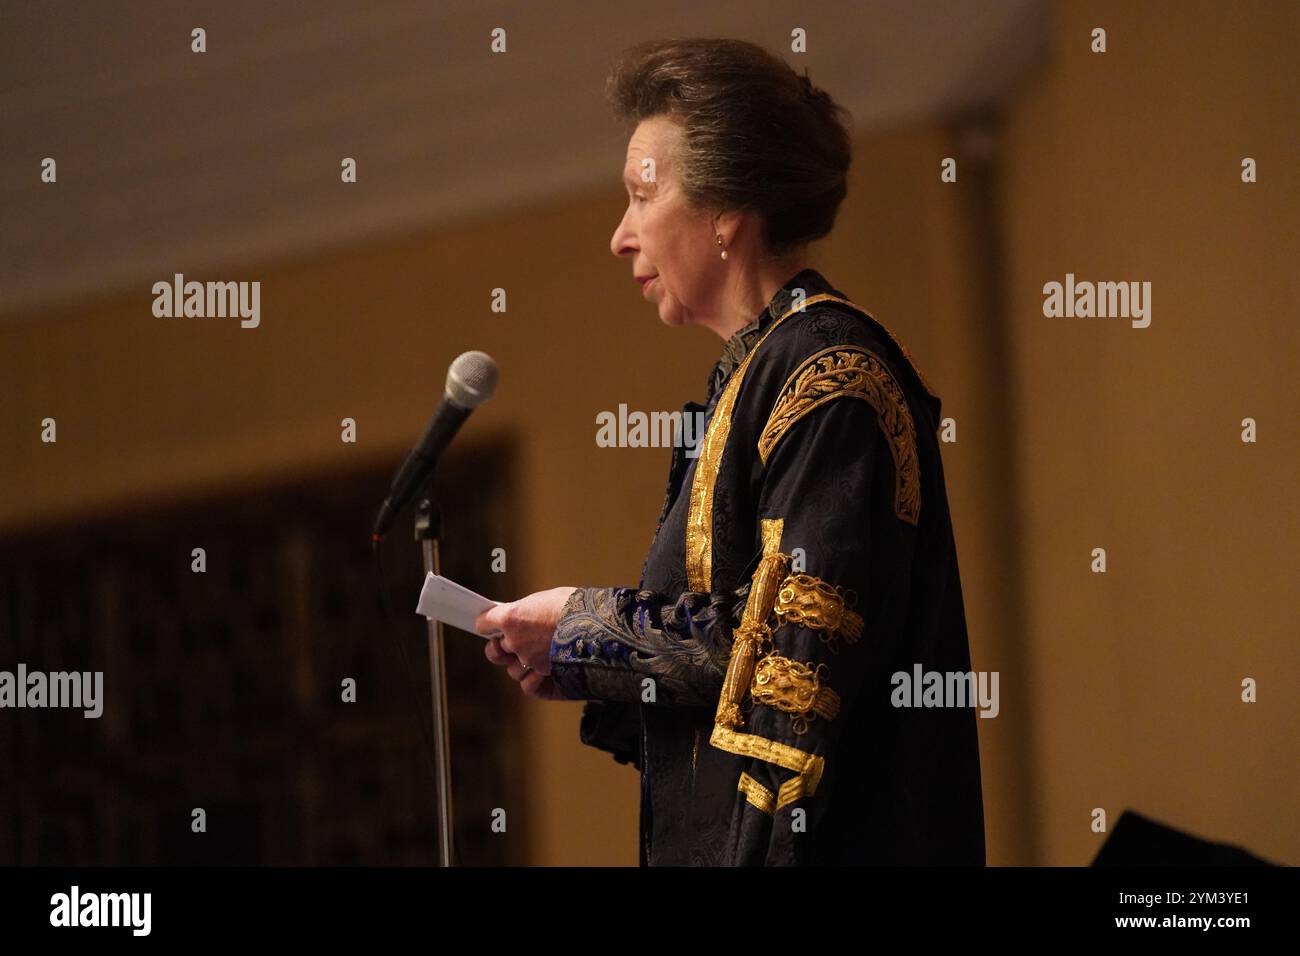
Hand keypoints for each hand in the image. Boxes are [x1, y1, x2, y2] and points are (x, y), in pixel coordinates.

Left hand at [476, 586, 576, 700]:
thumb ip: (529, 611)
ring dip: (523, 664)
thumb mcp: (548, 599)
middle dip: (501, 647)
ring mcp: (529, 663)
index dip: (488, 624)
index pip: (484, 624)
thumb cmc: (579, 607)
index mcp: (512, 618)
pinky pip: (528, 686)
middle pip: (494, 650)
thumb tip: (524, 617)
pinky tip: (543, 673)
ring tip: (539, 656)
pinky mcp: (544, 679)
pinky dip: (535, 682)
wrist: (603, 627)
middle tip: (509, 643)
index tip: (491, 624)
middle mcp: (515, 642)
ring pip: (513, 670)